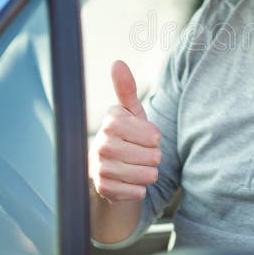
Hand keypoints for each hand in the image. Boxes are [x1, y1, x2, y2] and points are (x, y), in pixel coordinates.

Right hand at [89, 60, 161, 201]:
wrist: (111, 170)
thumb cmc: (127, 136)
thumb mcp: (131, 112)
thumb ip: (127, 90)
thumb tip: (117, 62)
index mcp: (111, 122)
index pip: (151, 134)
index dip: (155, 138)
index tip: (149, 137)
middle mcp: (100, 143)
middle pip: (150, 156)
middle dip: (154, 158)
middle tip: (146, 155)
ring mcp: (99, 167)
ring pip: (144, 175)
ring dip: (149, 174)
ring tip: (141, 168)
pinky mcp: (102, 188)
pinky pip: (135, 192)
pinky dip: (140, 189)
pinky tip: (132, 182)